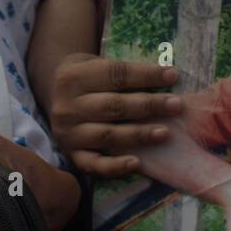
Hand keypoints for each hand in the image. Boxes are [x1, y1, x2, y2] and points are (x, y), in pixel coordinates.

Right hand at [49, 54, 175, 176]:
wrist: (53, 95)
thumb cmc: (87, 77)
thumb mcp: (95, 64)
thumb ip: (123, 71)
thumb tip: (168, 75)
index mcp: (73, 77)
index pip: (115, 75)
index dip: (146, 75)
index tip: (173, 75)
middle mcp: (68, 106)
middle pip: (114, 106)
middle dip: (149, 105)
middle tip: (176, 105)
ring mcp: (68, 132)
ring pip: (108, 135)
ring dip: (139, 134)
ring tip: (165, 132)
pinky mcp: (71, 154)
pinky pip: (94, 164)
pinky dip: (115, 166)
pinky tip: (136, 163)